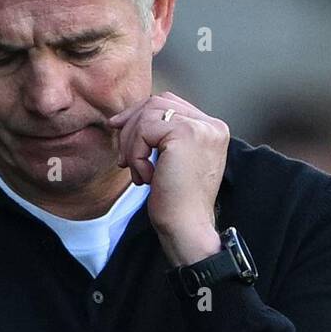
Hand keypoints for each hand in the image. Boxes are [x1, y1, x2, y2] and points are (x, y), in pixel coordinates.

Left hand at [106, 92, 227, 264]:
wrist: (187, 229)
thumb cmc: (176, 203)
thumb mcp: (171, 162)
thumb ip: (161, 136)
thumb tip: (124, 117)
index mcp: (212, 130)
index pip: (171, 103)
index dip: (140, 114)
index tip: (118, 130)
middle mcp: (211, 125)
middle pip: (158, 102)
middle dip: (132, 126)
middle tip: (123, 158)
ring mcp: (201, 128)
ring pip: (148, 114)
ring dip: (132, 144)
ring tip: (137, 172)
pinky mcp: (185, 134)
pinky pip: (144, 130)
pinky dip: (136, 154)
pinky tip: (145, 177)